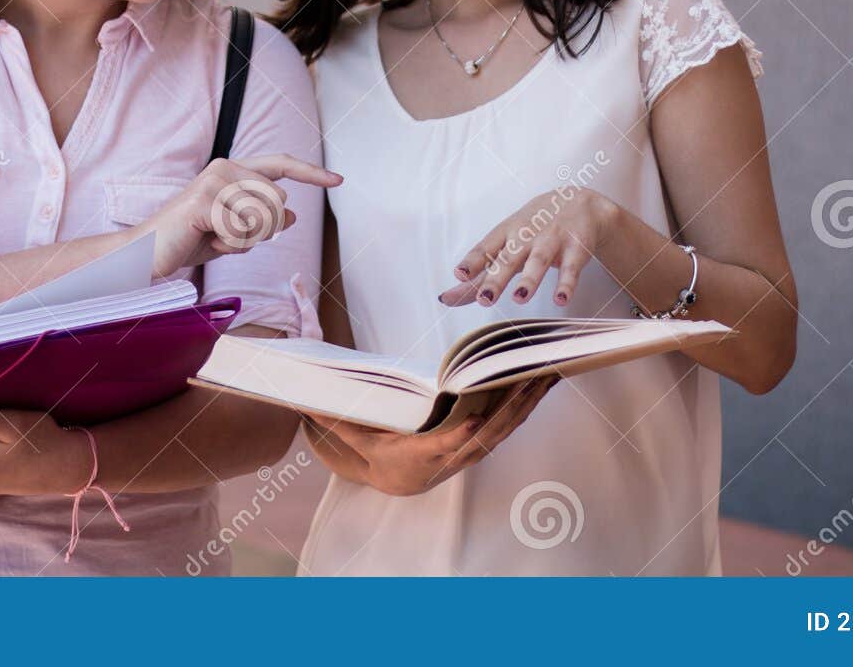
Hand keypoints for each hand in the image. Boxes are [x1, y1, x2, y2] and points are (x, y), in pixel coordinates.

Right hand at [148, 155, 341, 276]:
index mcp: (232, 171)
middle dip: (261, 231)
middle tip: (226, 237)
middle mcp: (224, 168)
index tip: (339, 180)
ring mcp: (213, 181)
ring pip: (262, 219)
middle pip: (277, 202)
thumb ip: (261, 223)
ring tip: (212, 238)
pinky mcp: (203, 201)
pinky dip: (229, 245)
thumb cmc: (187, 241)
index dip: (311, 173)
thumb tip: (293, 213)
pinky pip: (242, 230)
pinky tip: (204, 241)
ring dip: (243, 241)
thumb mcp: (233, 235)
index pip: (280, 166)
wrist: (144, 254)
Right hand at [303, 376, 558, 496]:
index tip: (472, 420)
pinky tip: (543, 383)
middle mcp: (452, 458)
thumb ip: (337, 420)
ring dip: (528, 403)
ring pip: (505, 429)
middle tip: (528, 379)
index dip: (458, 437)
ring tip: (548, 373)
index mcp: (422, 456)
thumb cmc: (379, 454)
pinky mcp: (481, 443)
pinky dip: (527, 404)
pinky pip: (508, 424)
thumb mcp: (357, 439)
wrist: (398, 480)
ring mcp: (470, 452)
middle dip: (510, 408)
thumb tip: (304, 400)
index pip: (442, 447)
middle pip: (486, 435)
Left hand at [437, 187, 618, 307]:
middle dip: (497, 278)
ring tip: (519, 298)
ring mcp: (551, 240)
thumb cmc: (533, 227)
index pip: (486, 247)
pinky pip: (571, 268)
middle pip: (509, 258)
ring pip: (538, 261)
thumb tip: (446, 298)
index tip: (459, 274)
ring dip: (529, 279)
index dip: (472, 261)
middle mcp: (526, 235)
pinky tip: (561, 299)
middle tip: (485, 299)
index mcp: (505, 233)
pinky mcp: (576, 248)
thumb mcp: (506, 244)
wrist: (580, 202)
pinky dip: (566, 283)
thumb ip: (479, 273)